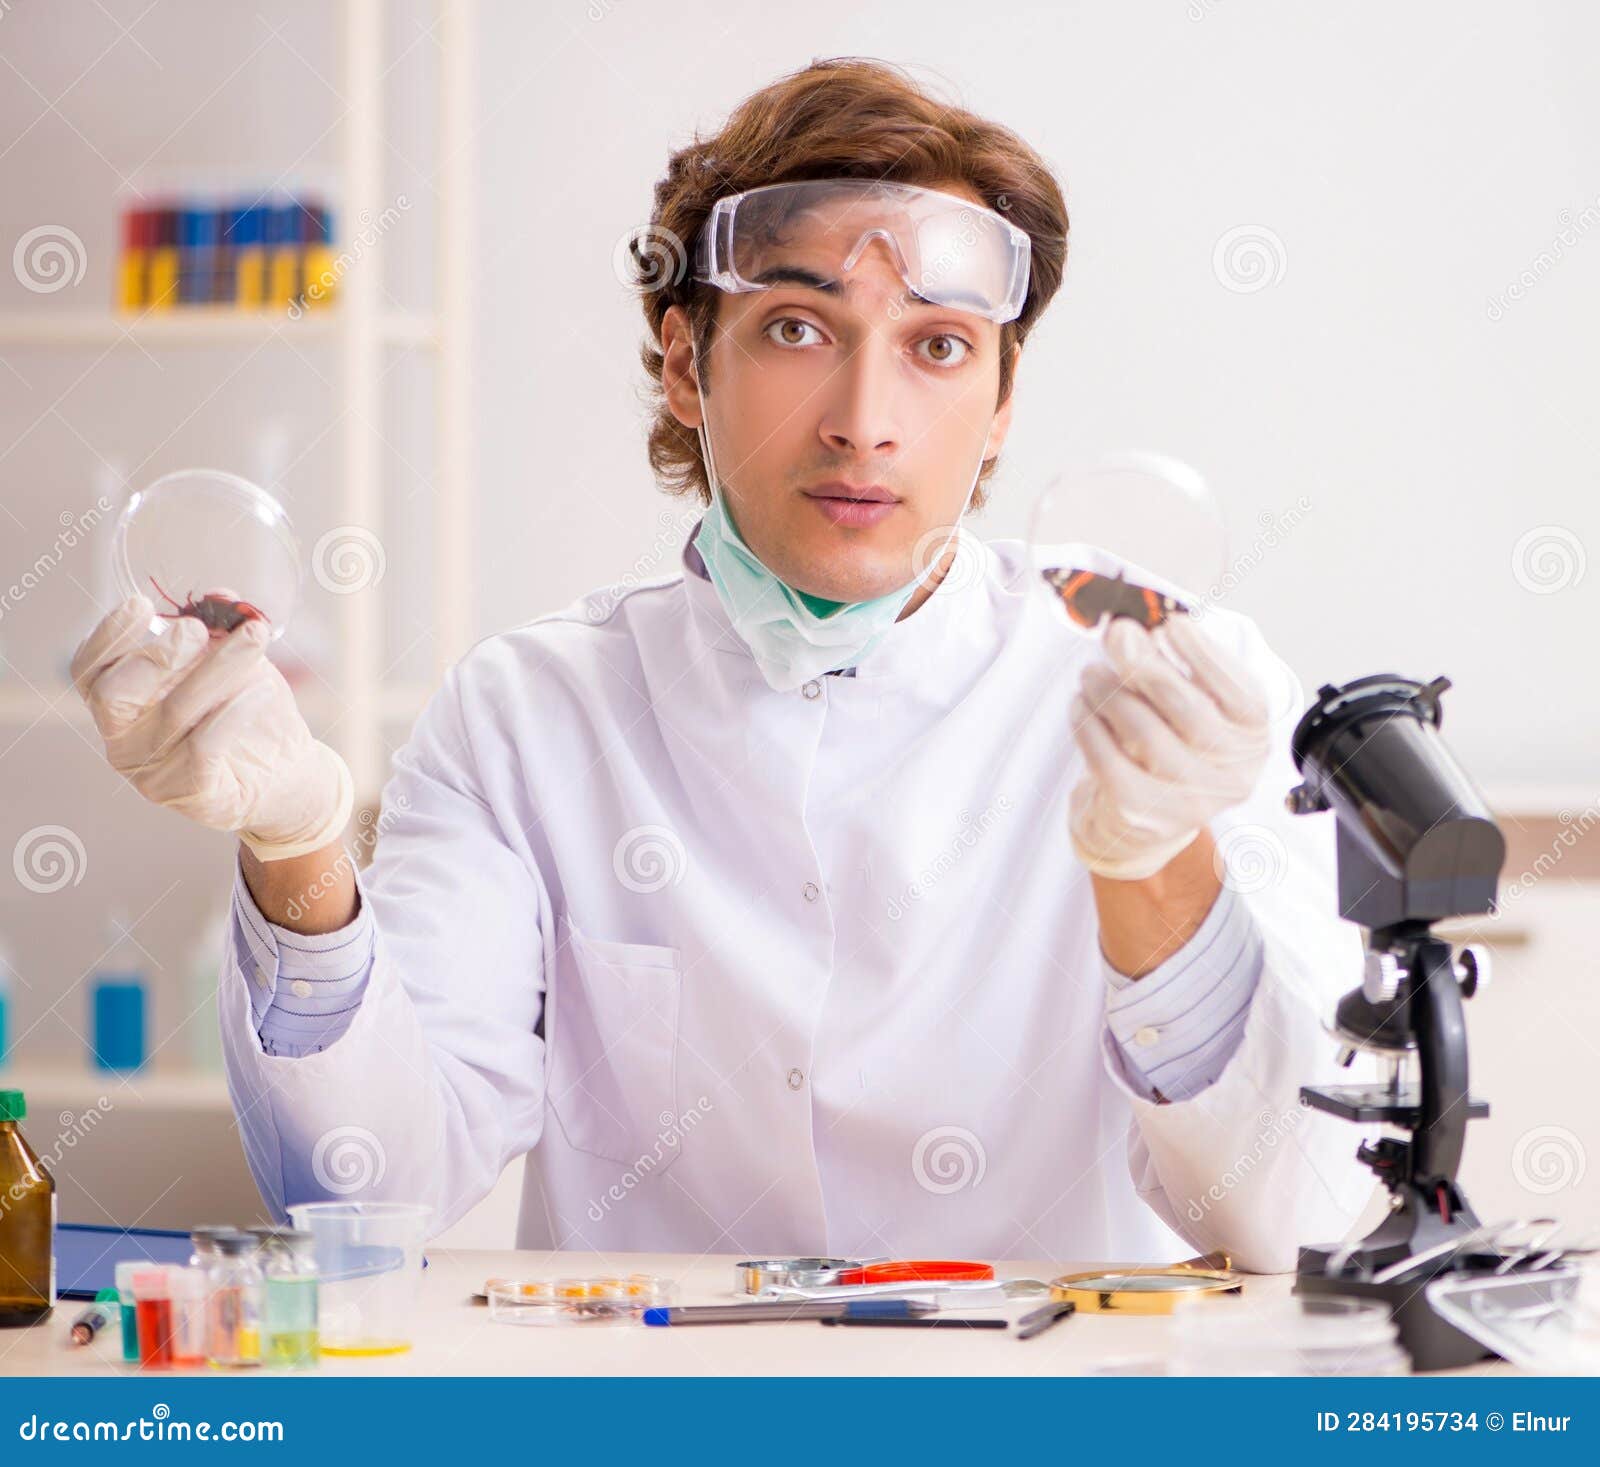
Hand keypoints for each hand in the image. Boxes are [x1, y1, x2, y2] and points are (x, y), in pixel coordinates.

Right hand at [70, 595, 352, 860]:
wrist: (286, 769)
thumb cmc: (245, 707)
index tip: (140, 603)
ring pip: (172, 714)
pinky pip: (205, 746)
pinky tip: (264, 688)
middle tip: (196, 629)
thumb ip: (220, 628)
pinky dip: (235, 711)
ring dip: (217, 669)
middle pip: (114, 695)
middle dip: (154, 656)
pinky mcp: (190, 793)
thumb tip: (222, 596)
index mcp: (118, 701)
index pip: (88, 670)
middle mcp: (122, 739)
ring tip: (253, 638)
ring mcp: (151, 772)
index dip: (107, 636)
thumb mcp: (233, 660)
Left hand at [1069, 612, 1269, 880]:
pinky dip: (1089, 725)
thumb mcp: (1187, 705)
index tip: (1172, 623)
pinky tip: (1080, 704)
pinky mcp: (1142, 813)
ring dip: (1110, 692)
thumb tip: (1131, 630)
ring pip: (1144, 733)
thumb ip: (1171, 667)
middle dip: (1147, 665)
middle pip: (1189, 710)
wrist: (1142, 820)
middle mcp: (1231, 773)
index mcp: (1251, 737)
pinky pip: (1108, 760)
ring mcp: (1188, 800)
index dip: (1205, 655)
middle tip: (1118, 635)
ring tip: (1091, 673)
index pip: (1239, 692)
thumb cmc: (1169, 745)